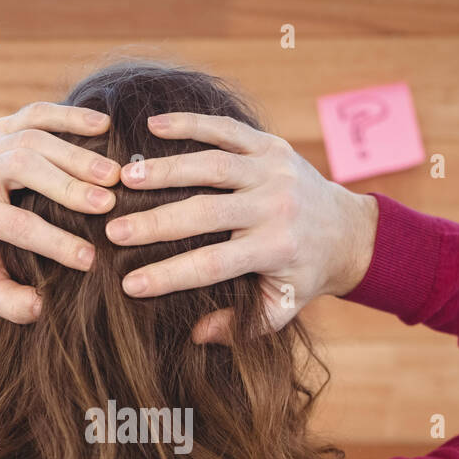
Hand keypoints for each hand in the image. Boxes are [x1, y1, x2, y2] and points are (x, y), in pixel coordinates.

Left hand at [0, 102, 123, 322]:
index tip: (91, 259)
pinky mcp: (5, 127)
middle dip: (67, 186)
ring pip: (34, 137)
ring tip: (115, 174)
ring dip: (77, 154)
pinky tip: (104, 126)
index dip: (53, 242)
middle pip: (23, 168)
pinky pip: (38, 113)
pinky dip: (71, 116)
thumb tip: (41, 306)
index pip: (15, 224)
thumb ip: (8, 302)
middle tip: (108, 203)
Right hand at [104, 112, 378, 342]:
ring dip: (166, 169)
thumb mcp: (281, 308)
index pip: (213, 264)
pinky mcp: (270, 145)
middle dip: (155, 223)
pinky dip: (190, 124)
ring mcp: (273, 169)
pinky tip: (153, 125)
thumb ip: (242, 326)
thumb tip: (197, 334)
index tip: (129, 285)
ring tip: (124, 177)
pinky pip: (226, 129)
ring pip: (212, 165)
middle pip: (205, 212)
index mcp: (276, 248)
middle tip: (112, 230)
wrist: (346, 230)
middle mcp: (275, 206)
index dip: (169, 275)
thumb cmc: (303, 275)